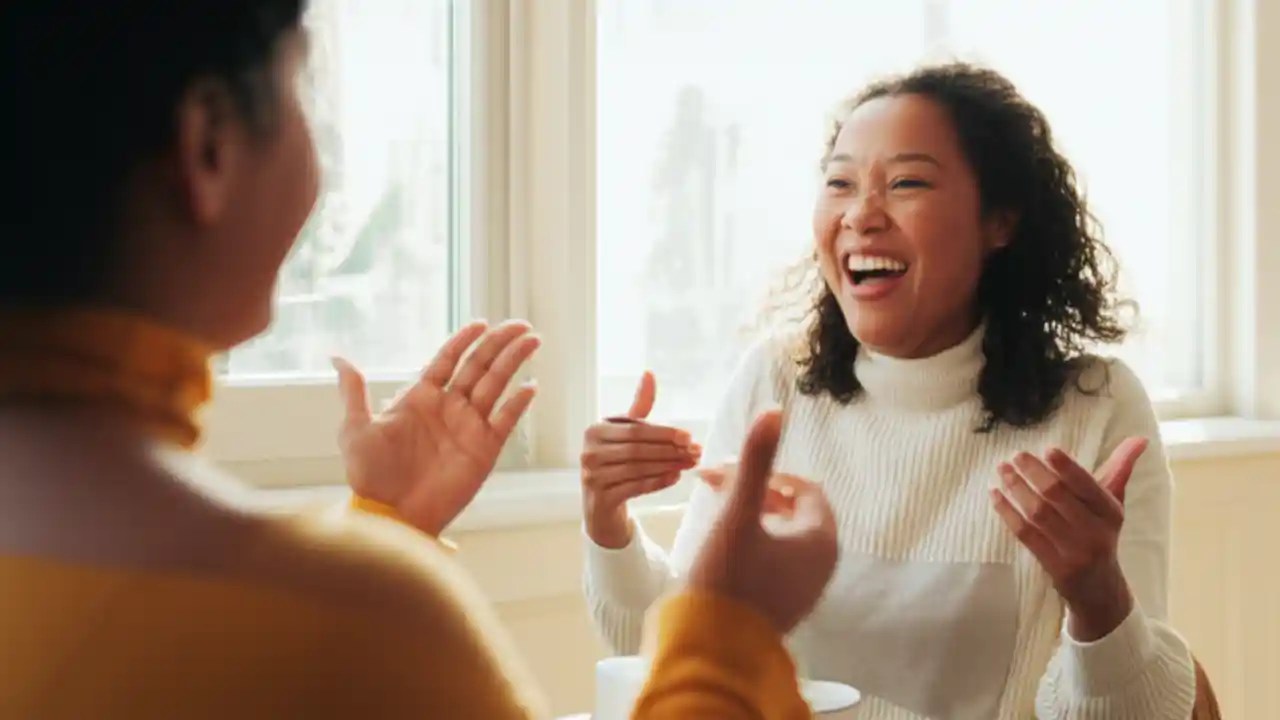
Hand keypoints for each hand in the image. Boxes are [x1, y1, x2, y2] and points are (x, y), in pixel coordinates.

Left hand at [335, 320, 539, 536]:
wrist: (390, 513)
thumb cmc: (370, 474)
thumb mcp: (355, 428)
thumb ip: (353, 391)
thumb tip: (337, 356)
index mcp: (421, 397)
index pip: (448, 359)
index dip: (465, 340)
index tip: (482, 323)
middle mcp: (449, 407)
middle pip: (479, 366)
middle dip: (499, 343)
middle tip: (520, 324)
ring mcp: (469, 427)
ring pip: (496, 385)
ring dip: (514, 362)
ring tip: (532, 340)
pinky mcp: (484, 449)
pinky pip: (505, 420)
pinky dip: (519, 403)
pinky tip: (531, 385)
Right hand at [580, 371, 699, 548]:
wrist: (601, 505)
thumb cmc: (616, 462)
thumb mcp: (626, 433)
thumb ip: (639, 407)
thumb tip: (649, 373)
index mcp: (595, 431)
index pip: (636, 430)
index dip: (664, 433)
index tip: (690, 437)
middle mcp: (589, 452)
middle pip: (638, 449)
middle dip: (670, 450)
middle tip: (696, 451)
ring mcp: (592, 476)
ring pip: (638, 468)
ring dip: (669, 465)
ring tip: (690, 463)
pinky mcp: (600, 498)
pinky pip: (635, 487)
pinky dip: (658, 482)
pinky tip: (675, 477)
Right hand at [687, 410, 837, 633]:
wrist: (712, 648)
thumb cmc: (727, 579)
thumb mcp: (738, 512)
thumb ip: (756, 460)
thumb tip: (774, 410)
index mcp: (820, 537)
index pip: (801, 486)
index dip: (764, 472)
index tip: (727, 472)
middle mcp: (822, 562)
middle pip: (791, 508)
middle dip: (753, 490)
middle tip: (714, 485)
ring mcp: (805, 586)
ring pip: (781, 533)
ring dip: (750, 515)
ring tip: (714, 512)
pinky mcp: (785, 603)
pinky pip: (774, 559)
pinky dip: (752, 543)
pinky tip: (722, 545)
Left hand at [991, 437, 1148, 640]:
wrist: (1099, 589)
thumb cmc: (1101, 534)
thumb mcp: (1113, 504)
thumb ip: (1120, 469)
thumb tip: (1139, 438)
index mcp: (1110, 513)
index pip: (1088, 486)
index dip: (1068, 468)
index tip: (1048, 450)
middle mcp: (1094, 532)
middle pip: (1057, 497)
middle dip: (1035, 473)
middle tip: (1016, 456)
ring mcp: (1073, 551)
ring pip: (1038, 514)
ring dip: (1016, 489)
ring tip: (1002, 469)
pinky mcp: (1053, 565)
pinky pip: (1025, 534)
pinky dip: (1007, 512)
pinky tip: (995, 495)